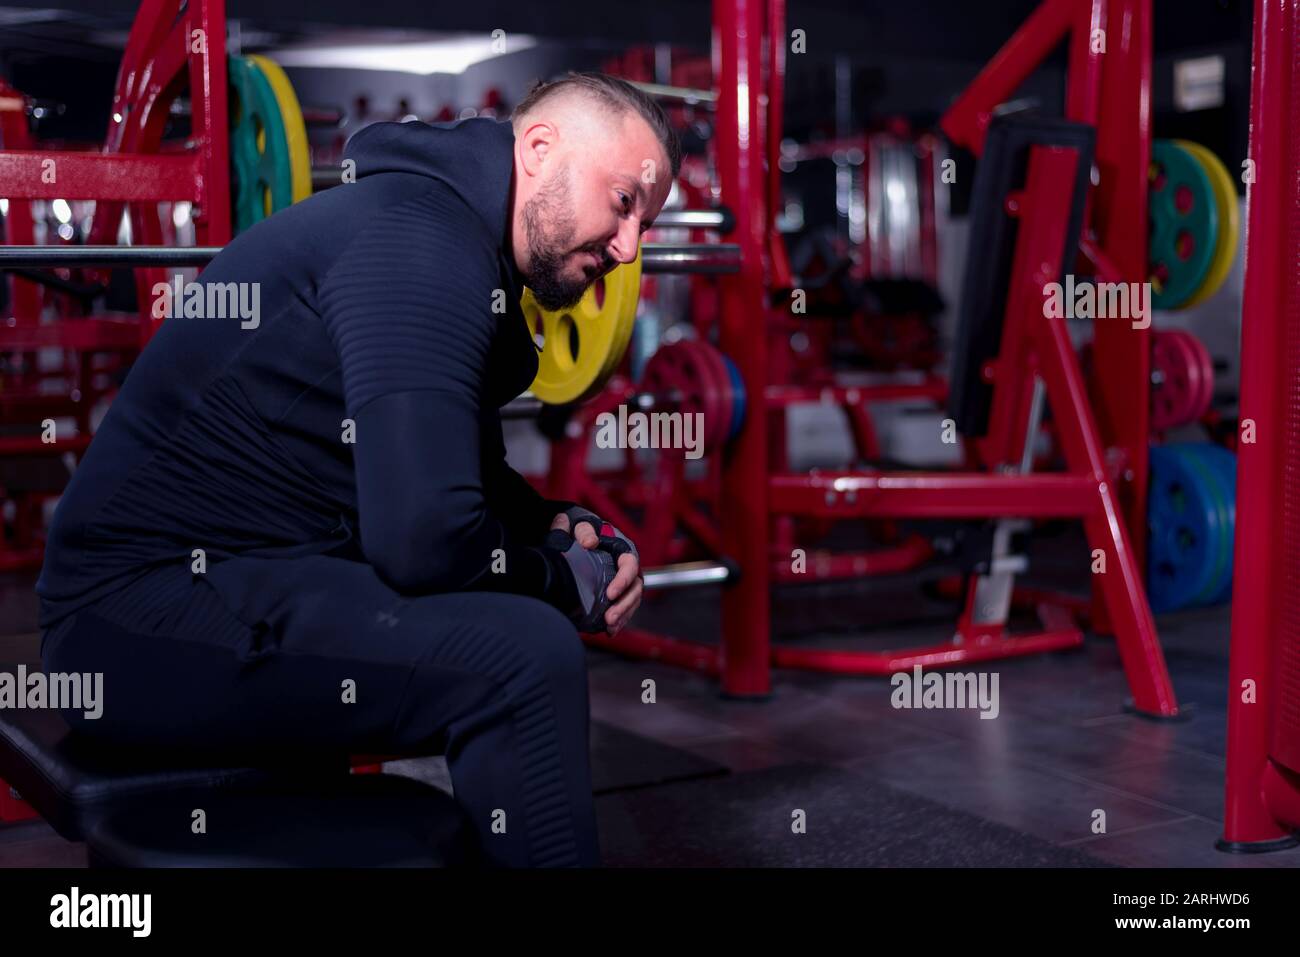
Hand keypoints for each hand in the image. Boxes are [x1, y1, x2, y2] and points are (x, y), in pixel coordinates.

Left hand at [550, 512, 642, 635]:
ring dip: (623, 616)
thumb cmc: (579, 531)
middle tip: (609, 618)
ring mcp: (624, 584)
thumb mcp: (579, 525)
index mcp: (622, 550)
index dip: (623, 581)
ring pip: (631, 602)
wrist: (572, 541)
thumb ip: (583, 530)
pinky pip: (623, 610)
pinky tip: (609, 631)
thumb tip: (590, 542)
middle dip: (624, 605)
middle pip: (634, 589)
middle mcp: (627, 569)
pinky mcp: (616, 596)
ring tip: (609, 627)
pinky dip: (618, 621)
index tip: (610, 594)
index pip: (630, 566)